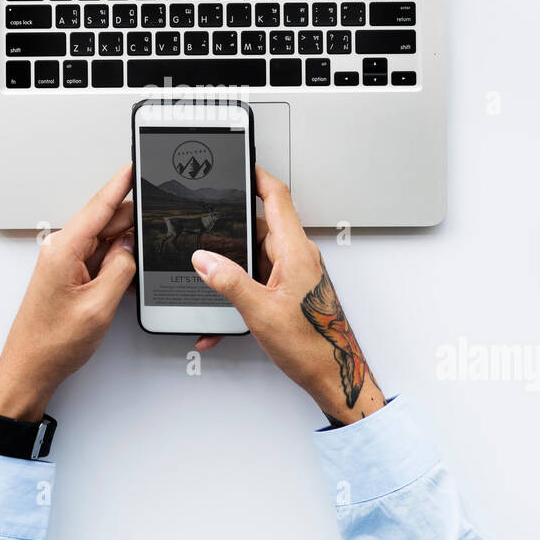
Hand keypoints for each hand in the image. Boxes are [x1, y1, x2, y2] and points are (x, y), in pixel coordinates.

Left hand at [0, 164, 136, 421]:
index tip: (133, 167)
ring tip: (143, 259)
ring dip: (125, 247)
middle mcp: (62, 251)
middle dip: (132, 221)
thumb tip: (130, 249)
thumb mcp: (99, 307)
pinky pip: (99, 259)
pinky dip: (116, 265)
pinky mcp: (69, 276)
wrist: (29, 369)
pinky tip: (128, 278)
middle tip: (159, 223)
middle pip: (105, 222)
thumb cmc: (52, 344)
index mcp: (64, 250)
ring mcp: (65, 263)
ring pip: (105, 241)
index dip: (119, 185)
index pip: (98, 207)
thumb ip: (120, 271)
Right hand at [190, 166, 383, 425]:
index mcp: (295, 251)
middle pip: (261, 226)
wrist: (335, 375)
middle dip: (231, 231)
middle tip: (206, 234)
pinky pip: (261, 280)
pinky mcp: (292, 290)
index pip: (277, 197)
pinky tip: (224, 319)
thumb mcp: (260, 312)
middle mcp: (298, 257)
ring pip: (257, 255)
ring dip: (234, 269)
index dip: (257, 176)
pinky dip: (241, 293)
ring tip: (214, 285)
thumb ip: (228, 281)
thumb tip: (205, 259)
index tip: (240, 165)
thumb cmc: (312, 345)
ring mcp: (296, 274)